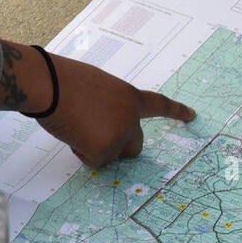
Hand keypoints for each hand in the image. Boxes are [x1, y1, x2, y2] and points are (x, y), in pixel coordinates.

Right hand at [0, 42, 195, 165]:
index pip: (158, 105)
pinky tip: (70, 132)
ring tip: (75, 124)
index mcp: (130, 97)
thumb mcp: (96, 88)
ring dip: (93, 148)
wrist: (48, 84)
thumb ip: (109, 107)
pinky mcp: (105, 150)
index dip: (176, 111)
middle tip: (92, 133)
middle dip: (118, 148)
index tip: (193, 115)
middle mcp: (131, 118)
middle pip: (135, 146)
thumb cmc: (63, 81)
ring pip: (111, 156)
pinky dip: (81, 152)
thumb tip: (102, 129)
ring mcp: (120, 135)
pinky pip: (94, 162)